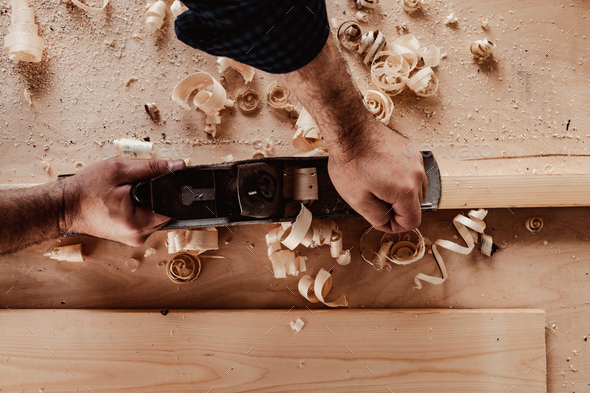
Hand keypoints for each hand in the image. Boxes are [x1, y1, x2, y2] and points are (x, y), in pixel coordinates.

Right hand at [63, 158, 185, 245]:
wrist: (63, 206)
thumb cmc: (85, 189)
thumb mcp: (119, 169)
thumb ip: (152, 167)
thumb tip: (177, 166)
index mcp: (138, 222)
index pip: (173, 206)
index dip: (171, 190)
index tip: (163, 179)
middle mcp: (138, 235)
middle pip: (166, 212)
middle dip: (158, 195)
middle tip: (136, 185)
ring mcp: (134, 238)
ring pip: (157, 216)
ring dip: (150, 202)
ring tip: (127, 193)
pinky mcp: (130, 236)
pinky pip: (146, 220)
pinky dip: (142, 208)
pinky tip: (126, 200)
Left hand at [327, 119, 427, 232]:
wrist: (350, 130)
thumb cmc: (350, 161)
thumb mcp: (357, 200)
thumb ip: (376, 217)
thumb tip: (386, 223)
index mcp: (406, 191)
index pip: (412, 221)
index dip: (395, 226)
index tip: (382, 221)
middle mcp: (416, 175)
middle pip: (416, 206)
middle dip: (397, 210)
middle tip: (375, 203)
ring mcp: (415, 160)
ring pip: (416, 189)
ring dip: (400, 194)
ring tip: (378, 187)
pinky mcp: (410, 150)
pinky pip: (412, 172)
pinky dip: (401, 178)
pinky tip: (382, 173)